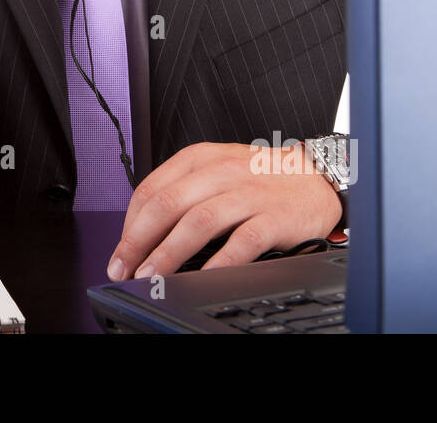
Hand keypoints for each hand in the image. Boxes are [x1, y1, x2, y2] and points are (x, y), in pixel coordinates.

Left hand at [106, 141, 341, 280]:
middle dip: (139, 241)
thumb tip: (144, 235)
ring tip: (152, 275)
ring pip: (198, 221)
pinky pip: (242, 240)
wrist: (316, 175)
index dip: (129, 225)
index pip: (151, 190)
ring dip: (169, 252)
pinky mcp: (274, 216)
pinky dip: (220, 261)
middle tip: (125, 268)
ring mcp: (248, 193)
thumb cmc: (260, 177)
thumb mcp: (216, 171)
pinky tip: (203, 276)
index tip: (120, 253)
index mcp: (199, 159)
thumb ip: (184, 193)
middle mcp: (220, 171)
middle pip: (168, 204)